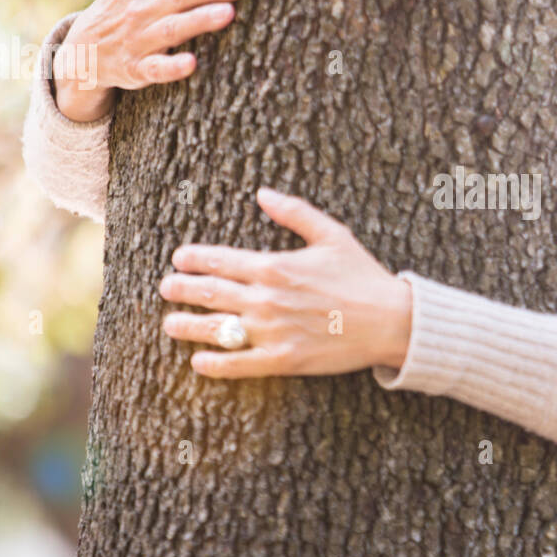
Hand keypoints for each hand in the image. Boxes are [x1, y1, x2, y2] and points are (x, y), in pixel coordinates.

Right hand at [53, 0, 249, 121]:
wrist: (83, 50)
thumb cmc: (118, 1)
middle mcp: (142, 5)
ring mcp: (140, 37)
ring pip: (172, 28)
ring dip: (199, 21)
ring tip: (229, 14)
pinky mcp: (138, 68)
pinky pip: (155, 68)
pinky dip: (172, 67)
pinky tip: (192, 63)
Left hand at [159, 188, 413, 377]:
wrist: (391, 321)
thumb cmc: (362, 276)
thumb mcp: (332, 234)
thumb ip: (294, 212)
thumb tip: (262, 192)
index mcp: (274, 266)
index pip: (219, 261)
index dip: (193, 259)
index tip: (179, 259)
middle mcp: (266, 299)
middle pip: (208, 293)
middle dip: (180, 289)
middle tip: (166, 288)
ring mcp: (272, 332)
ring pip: (215, 329)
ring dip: (186, 326)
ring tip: (170, 324)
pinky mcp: (282, 360)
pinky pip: (237, 364)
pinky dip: (213, 364)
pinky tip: (198, 362)